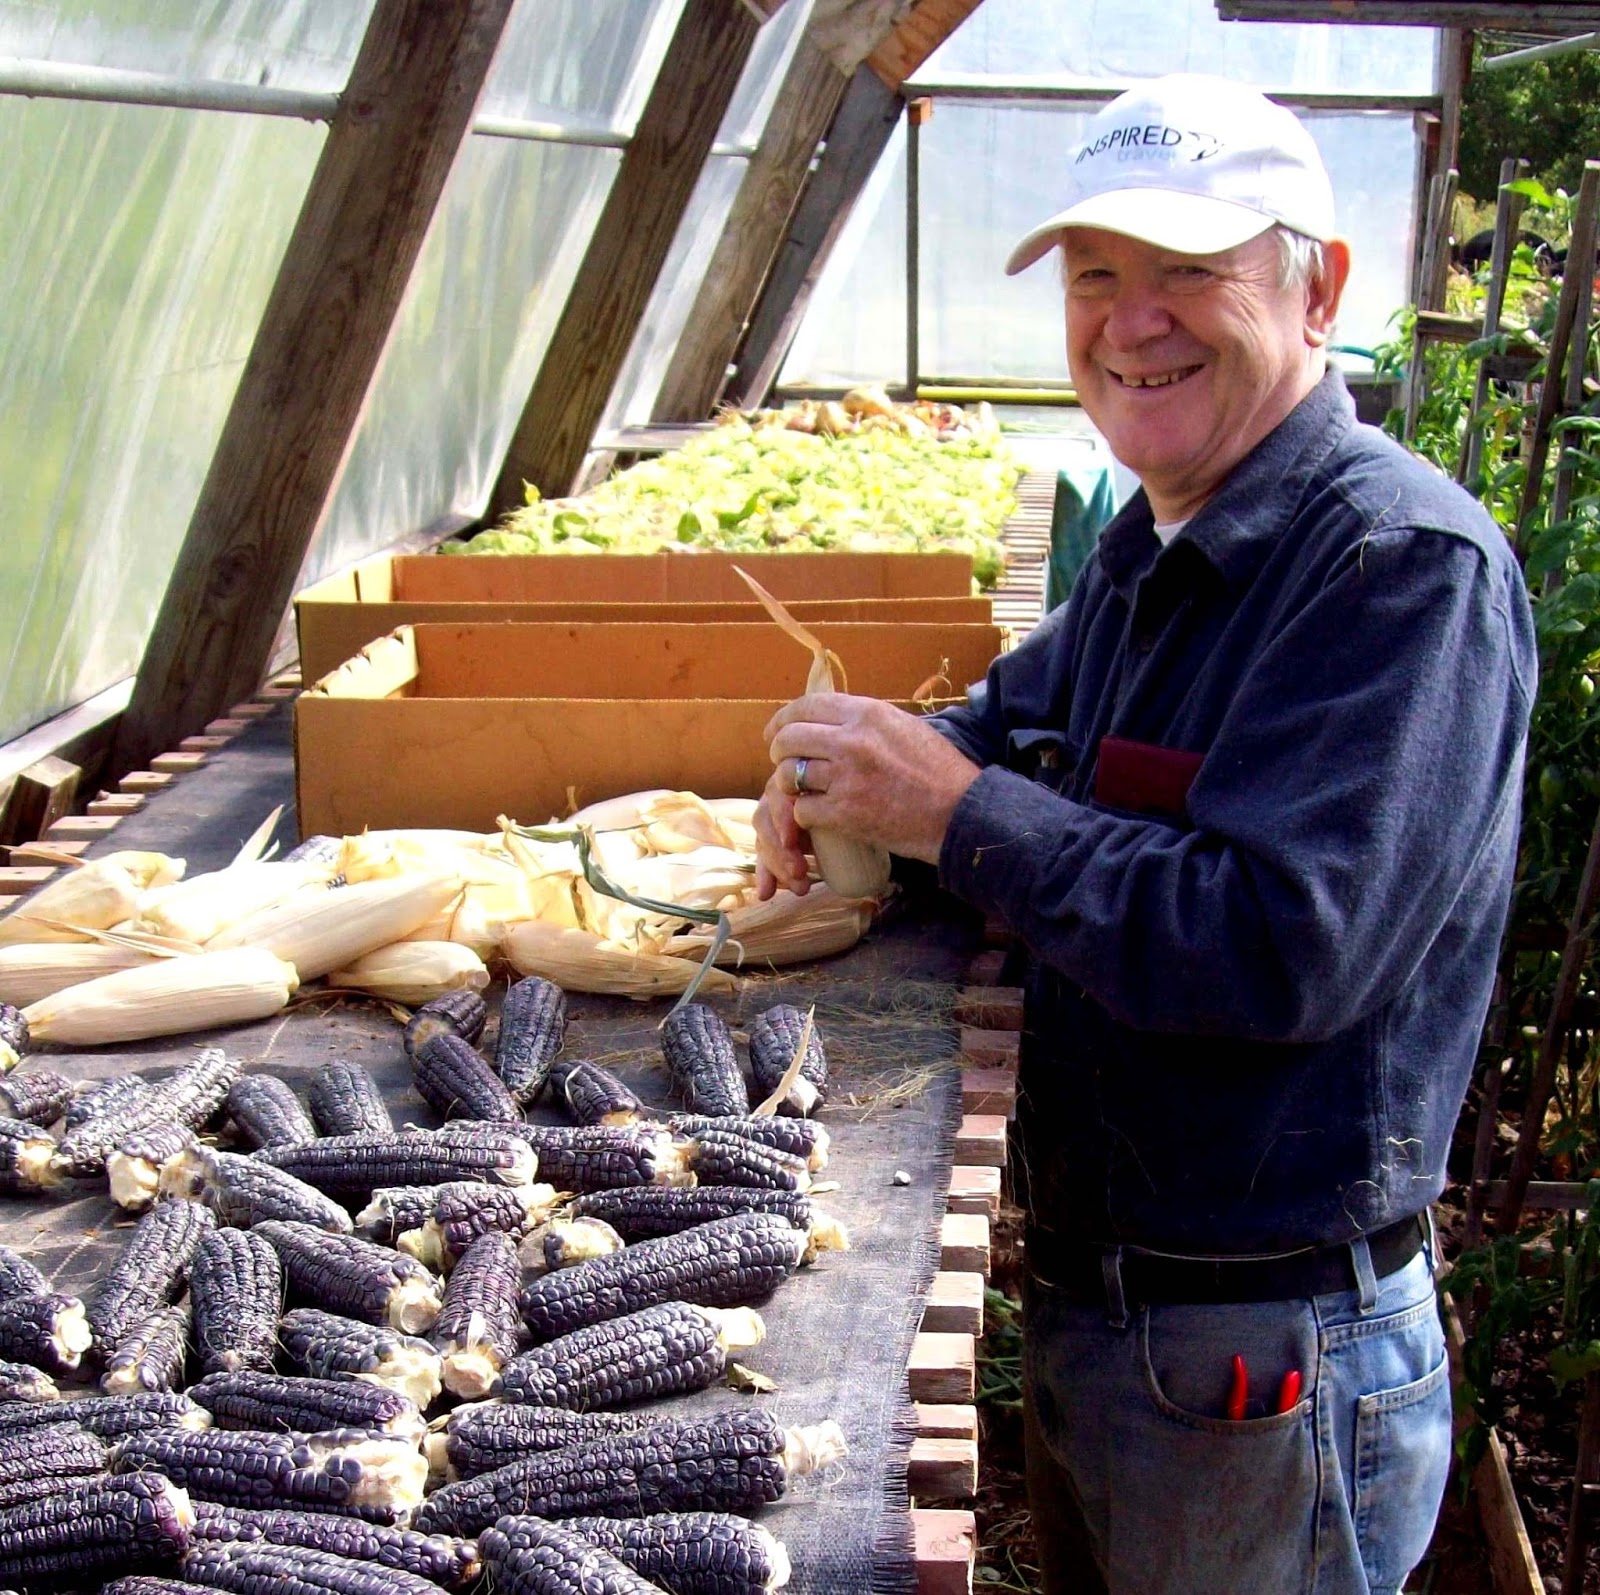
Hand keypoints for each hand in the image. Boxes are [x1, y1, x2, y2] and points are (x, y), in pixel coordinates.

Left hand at [752, 693, 981, 899]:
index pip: (806, 706)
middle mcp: (851, 739)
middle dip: (779, 752)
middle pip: (789, 738)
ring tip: (799, 791)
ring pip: (790, 774)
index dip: (783, 719)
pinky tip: (816, 816)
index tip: (775, 732)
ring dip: (789, 785)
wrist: (960, 812)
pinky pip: (802, 809)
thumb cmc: (939, 771)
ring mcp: (845, 777)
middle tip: (782, 763)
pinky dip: (804, 815)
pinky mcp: (844, 812)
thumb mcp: (904, 727)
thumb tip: (834, 719)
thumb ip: (867, 721)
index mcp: (867, 713)